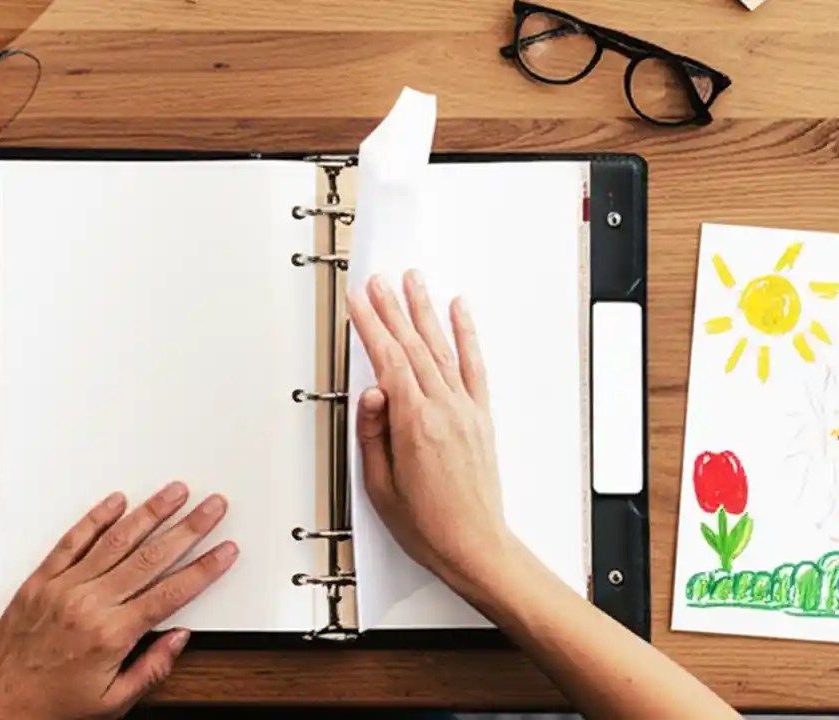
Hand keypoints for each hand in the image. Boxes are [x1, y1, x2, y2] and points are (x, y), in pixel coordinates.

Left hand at [0, 482, 237, 719]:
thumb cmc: (50, 708)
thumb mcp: (112, 703)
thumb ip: (152, 669)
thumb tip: (179, 639)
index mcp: (112, 635)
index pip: (171, 592)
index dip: (204, 568)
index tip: (224, 551)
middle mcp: (89, 604)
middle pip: (151, 557)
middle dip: (188, 528)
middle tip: (212, 508)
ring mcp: (64, 587)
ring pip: (116, 540)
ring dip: (150, 513)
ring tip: (174, 493)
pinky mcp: (40, 580)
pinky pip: (71, 541)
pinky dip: (96, 518)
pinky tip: (116, 501)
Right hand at [348, 271, 509, 587]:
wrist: (475, 545)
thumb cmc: (427, 525)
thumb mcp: (380, 485)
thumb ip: (374, 434)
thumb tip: (371, 393)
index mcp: (414, 426)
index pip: (388, 362)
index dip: (370, 327)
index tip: (358, 303)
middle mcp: (444, 411)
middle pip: (413, 347)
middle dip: (392, 309)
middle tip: (378, 281)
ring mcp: (466, 410)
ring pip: (442, 348)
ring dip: (425, 311)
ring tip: (414, 281)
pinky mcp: (480, 417)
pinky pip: (474, 366)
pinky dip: (467, 335)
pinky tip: (460, 312)